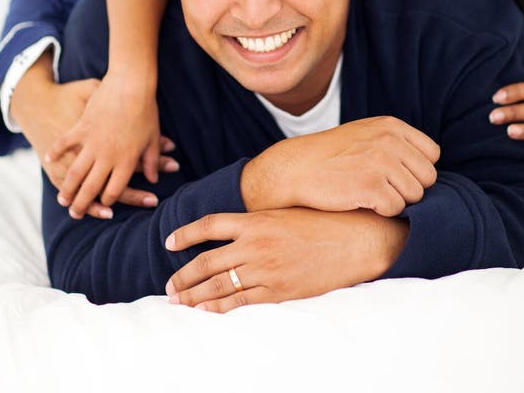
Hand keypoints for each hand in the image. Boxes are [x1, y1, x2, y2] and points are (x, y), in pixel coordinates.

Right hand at [11, 54, 177, 217]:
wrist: (131, 83)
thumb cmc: (145, 108)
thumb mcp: (153, 135)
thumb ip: (153, 158)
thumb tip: (156, 178)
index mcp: (126, 161)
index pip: (115, 191)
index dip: (110, 202)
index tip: (107, 209)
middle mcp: (107, 156)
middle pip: (91, 188)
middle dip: (83, 204)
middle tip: (75, 213)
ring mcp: (91, 143)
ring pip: (75, 173)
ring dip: (67, 189)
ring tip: (62, 199)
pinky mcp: (80, 128)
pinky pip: (63, 144)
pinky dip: (55, 151)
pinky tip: (47, 159)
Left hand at [164, 208, 407, 311]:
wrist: (354, 240)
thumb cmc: (323, 222)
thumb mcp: (286, 212)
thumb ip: (258, 221)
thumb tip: (235, 228)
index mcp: (256, 220)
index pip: (209, 224)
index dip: (185, 233)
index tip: (170, 242)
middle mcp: (255, 244)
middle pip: (206, 261)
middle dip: (183, 276)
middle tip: (169, 286)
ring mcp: (265, 270)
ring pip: (218, 285)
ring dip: (194, 295)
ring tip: (178, 301)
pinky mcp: (277, 291)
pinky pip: (240, 303)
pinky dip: (219, 308)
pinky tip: (206, 311)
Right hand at [241, 116, 439, 216]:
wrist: (294, 169)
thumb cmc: (331, 156)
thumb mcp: (365, 134)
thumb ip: (395, 143)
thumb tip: (430, 166)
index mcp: (391, 126)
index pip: (432, 154)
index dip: (417, 170)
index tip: (396, 176)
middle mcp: (390, 140)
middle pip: (427, 177)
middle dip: (409, 188)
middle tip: (382, 189)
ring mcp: (381, 163)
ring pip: (415, 196)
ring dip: (396, 201)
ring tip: (369, 194)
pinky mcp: (371, 186)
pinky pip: (396, 208)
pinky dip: (382, 211)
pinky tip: (361, 202)